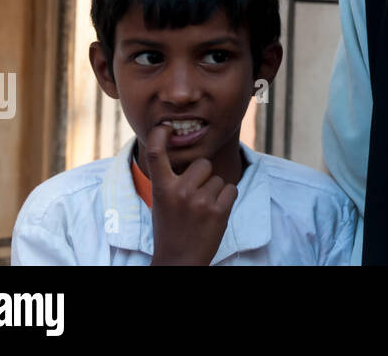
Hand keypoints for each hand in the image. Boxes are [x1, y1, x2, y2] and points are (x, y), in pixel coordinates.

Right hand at [143, 123, 237, 265]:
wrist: (179, 261)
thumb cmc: (170, 228)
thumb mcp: (162, 201)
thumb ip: (171, 179)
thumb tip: (184, 152)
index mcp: (161, 188)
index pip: (156, 154)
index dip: (160, 135)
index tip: (165, 125)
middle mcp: (179, 191)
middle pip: (203, 164)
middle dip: (203, 177)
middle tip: (193, 199)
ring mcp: (200, 201)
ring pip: (218, 179)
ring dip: (214, 192)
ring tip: (202, 211)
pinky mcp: (219, 210)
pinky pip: (231, 190)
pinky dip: (226, 200)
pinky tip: (214, 215)